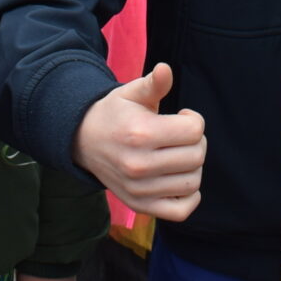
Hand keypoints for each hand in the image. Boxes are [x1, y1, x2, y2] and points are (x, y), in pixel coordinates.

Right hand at [73, 63, 206, 220]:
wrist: (83, 141)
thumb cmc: (114, 114)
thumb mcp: (130, 93)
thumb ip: (153, 84)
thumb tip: (165, 69)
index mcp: (140, 133)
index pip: (193, 130)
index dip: (194, 119)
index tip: (182, 116)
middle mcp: (139, 165)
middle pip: (196, 156)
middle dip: (196, 141)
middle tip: (181, 134)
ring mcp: (138, 189)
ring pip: (192, 182)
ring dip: (193, 166)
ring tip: (179, 154)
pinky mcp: (139, 206)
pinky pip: (180, 211)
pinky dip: (190, 197)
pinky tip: (181, 178)